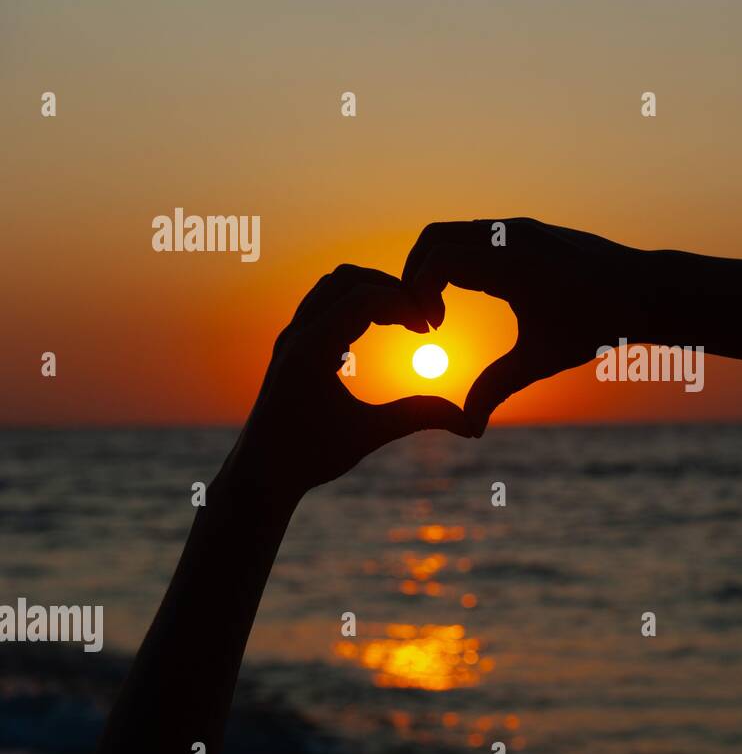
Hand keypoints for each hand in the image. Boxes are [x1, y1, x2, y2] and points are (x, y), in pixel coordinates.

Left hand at [224, 264, 472, 502]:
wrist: (258, 475)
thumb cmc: (310, 458)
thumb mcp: (369, 435)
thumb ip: (418, 417)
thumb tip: (471, 425)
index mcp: (312, 350)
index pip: (363, 297)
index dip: (404, 303)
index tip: (431, 327)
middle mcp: (296, 334)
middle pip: (347, 278)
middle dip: (390, 288)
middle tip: (420, 317)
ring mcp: (290, 336)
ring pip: (332, 286)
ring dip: (370, 291)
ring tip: (402, 319)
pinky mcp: (292, 345)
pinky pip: (324, 303)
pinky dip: (354, 304)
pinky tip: (375, 334)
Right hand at [402, 218, 651, 434]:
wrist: (647, 291)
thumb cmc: (598, 325)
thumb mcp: (542, 359)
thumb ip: (497, 388)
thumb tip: (469, 429)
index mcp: (511, 262)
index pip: (437, 258)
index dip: (417, 292)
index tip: (430, 330)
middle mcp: (512, 234)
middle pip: (435, 237)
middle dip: (416, 274)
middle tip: (424, 319)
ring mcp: (521, 227)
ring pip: (456, 233)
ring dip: (438, 266)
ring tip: (442, 312)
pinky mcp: (529, 230)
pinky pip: (478, 235)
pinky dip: (461, 259)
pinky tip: (473, 298)